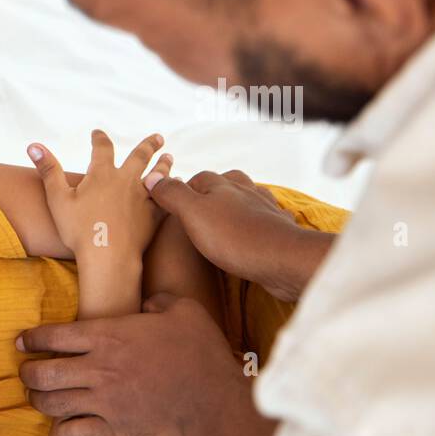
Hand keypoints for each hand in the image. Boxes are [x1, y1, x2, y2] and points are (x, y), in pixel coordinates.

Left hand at [17, 292, 246, 435]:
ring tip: (38, 398)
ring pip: (52, 403)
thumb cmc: (202, 355)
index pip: (53, 335)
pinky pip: (73, 433)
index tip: (22, 341)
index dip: (32, 338)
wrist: (215, 404)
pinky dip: (64, 431)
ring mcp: (104, 402)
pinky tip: (66, 428)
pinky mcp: (114, 430)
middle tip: (26, 373)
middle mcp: (99, 369)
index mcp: (109, 336)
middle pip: (43, 372)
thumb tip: (148, 304)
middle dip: (28, 373)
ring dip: (39, 401)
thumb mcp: (185, 312)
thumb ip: (160, 302)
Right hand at [27, 130, 172, 258]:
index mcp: (102, 174)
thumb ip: (48, 170)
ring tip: (170, 157)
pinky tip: (178, 189)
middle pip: (140, 157)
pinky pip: (167, 199)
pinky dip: (173, 191)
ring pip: (158, 175)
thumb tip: (33, 145)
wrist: (108, 256)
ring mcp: (143, 198)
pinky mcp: (154, 216)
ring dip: (164, 164)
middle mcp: (126, 181)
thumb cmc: (79, 230)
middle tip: (158, 137)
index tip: (98, 133)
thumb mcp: (57, 199)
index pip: (102, 148)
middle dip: (148, 145)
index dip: (99, 139)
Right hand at [145, 169, 329, 301]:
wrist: (283, 260)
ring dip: (237, 204)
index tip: (171, 203)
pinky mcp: (279, 230)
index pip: (197, 178)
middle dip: (212, 192)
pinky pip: (266, 219)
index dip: (183, 189)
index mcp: (223, 185)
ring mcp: (266, 210)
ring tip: (224, 217)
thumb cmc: (234, 236)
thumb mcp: (192, 213)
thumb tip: (151, 176)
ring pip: (249, 198)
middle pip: (226, 183)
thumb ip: (172, 194)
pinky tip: (252, 233)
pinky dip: (257, 222)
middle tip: (197, 209)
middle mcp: (246, 191)